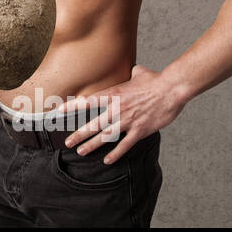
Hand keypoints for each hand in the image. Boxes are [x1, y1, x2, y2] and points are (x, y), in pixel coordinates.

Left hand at [56, 64, 187, 164]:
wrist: (171, 89)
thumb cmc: (156, 80)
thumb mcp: (139, 73)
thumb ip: (133, 73)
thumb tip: (135, 71)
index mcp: (114, 94)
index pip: (88, 101)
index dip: (72, 107)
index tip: (60, 111)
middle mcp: (117, 108)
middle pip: (94, 124)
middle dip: (79, 134)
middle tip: (67, 142)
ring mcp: (128, 120)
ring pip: (106, 136)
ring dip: (92, 145)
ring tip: (80, 152)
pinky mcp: (140, 130)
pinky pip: (125, 145)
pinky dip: (116, 154)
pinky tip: (107, 160)